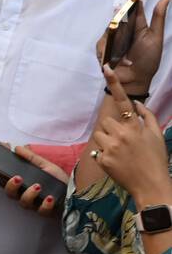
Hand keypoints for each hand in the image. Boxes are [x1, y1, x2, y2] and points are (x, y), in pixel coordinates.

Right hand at [1, 144, 66, 216]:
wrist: (77, 190)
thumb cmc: (58, 179)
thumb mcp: (45, 165)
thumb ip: (31, 157)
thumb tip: (17, 147)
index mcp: (23, 184)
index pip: (6, 183)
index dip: (3, 178)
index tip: (4, 171)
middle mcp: (26, 195)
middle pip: (11, 194)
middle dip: (11, 186)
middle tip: (17, 178)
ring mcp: (36, 205)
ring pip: (24, 203)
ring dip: (29, 194)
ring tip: (37, 186)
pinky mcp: (48, 212)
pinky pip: (42, 211)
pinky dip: (45, 205)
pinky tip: (49, 198)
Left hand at [93, 74, 171, 208]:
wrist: (152, 186)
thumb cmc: (156, 160)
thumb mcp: (157, 137)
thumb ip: (148, 118)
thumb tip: (138, 103)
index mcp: (135, 127)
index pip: (123, 101)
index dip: (115, 83)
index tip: (106, 68)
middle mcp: (121, 134)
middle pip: (105, 122)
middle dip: (112, 130)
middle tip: (124, 143)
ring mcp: (111, 147)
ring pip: (99, 135)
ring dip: (106, 142)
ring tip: (120, 154)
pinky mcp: (102, 160)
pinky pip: (97, 151)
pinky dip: (104, 156)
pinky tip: (117, 164)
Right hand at [96, 0, 167, 93]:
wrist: (134, 80)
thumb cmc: (148, 60)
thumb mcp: (155, 37)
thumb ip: (158, 18)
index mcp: (138, 25)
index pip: (135, 6)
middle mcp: (124, 28)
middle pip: (119, 14)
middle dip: (121, 12)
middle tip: (124, 13)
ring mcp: (112, 37)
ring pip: (111, 27)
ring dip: (117, 37)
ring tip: (125, 53)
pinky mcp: (103, 46)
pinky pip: (103, 42)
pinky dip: (109, 49)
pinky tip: (116, 59)